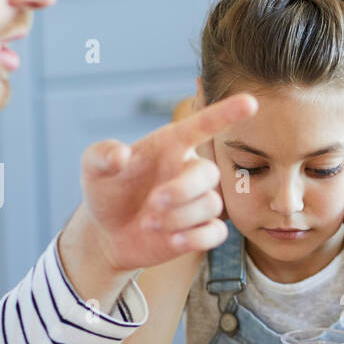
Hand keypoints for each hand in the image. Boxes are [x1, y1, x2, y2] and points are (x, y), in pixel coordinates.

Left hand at [70, 92, 256, 274]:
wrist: (106, 232)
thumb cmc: (106, 190)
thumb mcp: (93, 167)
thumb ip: (102, 154)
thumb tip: (121, 155)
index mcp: (170, 146)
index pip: (202, 126)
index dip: (225, 114)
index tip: (250, 102)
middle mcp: (189, 170)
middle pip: (209, 173)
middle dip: (183, 190)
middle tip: (153, 203)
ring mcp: (198, 201)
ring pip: (210, 205)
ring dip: (178, 217)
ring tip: (147, 223)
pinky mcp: (201, 229)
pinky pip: (216, 233)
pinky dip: (195, 238)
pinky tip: (171, 241)